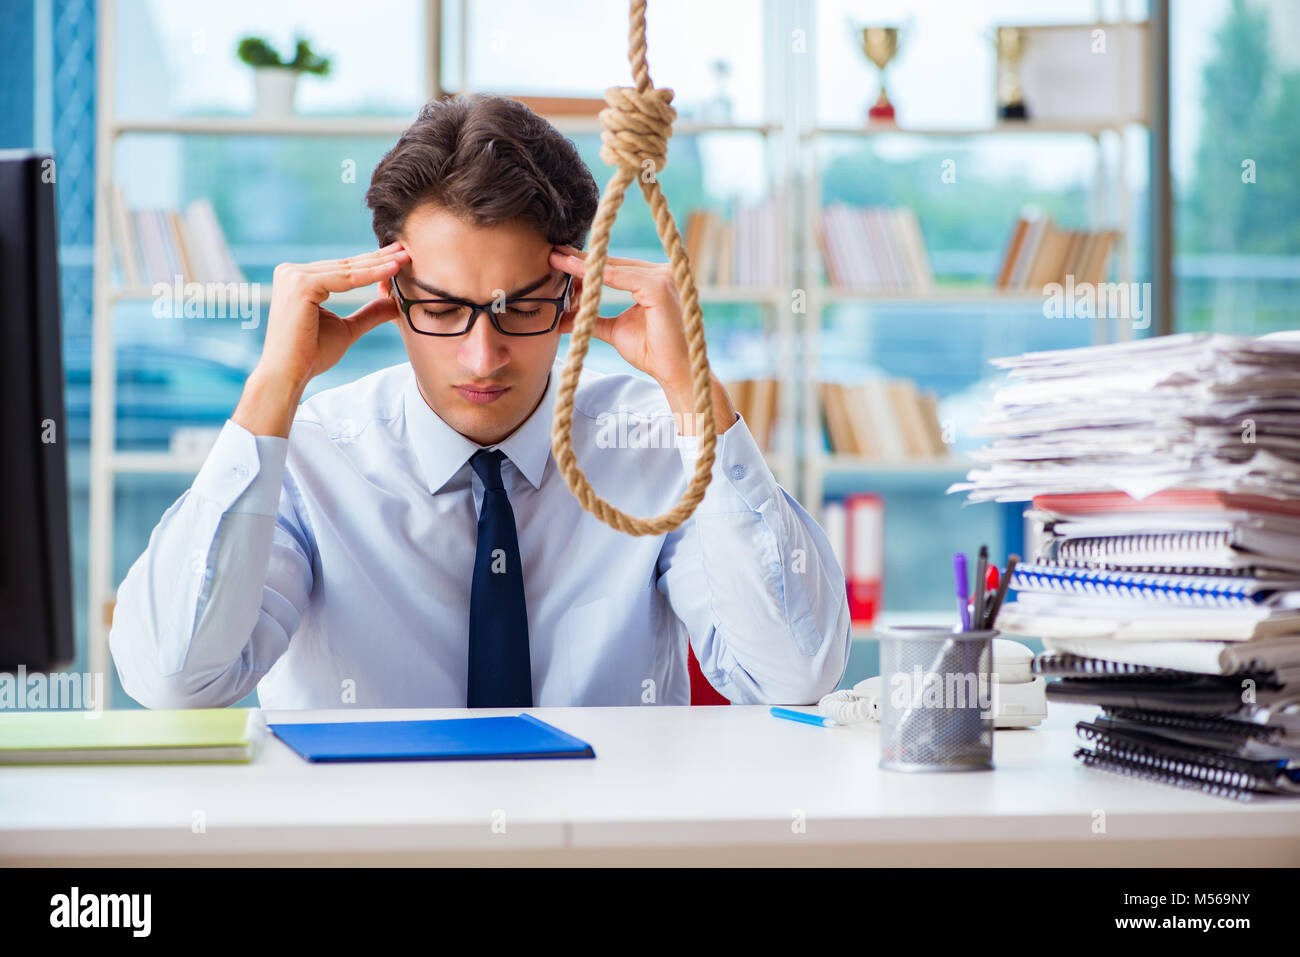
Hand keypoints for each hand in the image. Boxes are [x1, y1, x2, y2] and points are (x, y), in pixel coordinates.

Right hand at [257, 241, 407, 391]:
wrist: (289, 374)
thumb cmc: (311, 354)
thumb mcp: (347, 329)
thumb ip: (368, 313)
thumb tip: (394, 303)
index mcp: (299, 280)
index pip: (343, 269)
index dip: (372, 263)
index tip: (399, 258)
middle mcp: (292, 272)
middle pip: (346, 265)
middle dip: (379, 257)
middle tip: (406, 249)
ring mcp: (294, 276)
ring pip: (347, 270)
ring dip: (379, 263)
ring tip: (405, 257)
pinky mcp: (300, 284)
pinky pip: (344, 279)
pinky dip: (370, 275)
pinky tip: (391, 270)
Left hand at [549, 244, 697, 393]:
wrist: (673, 371)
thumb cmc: (651, 351)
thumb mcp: (614, 330)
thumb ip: (592, 318)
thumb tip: (561, 318)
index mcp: (655, 280)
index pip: (616, 268)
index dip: (588, 265)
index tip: (560, 260)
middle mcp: (663, 273)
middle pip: (614, 264)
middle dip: (582, 260)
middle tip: (553, 254)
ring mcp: (664, 277)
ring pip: (615, 268)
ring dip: (585, 265)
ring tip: (558, 260)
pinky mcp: (660, 286)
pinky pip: (621, 277)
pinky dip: (597, 275)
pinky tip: (576, 270)